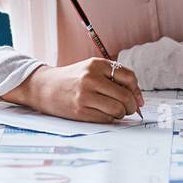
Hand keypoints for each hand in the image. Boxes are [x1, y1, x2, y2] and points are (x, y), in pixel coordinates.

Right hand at [7, 58, 144, 122]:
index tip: (137, 99)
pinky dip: (110, 118)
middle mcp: (91, 78)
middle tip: (129, 109)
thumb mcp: (92, 70)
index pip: (129, 78)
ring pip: (118, 109)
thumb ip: (114, 79)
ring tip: (116, 111)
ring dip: (121, 114)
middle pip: (126, 96)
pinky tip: (103, 114)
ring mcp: (85, 95)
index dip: (136, 90)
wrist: (44, 87)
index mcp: (97, 64)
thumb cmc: (73, 79)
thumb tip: (138, 99)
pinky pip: (106, 118)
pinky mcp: (80, 111)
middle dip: (131, 106)